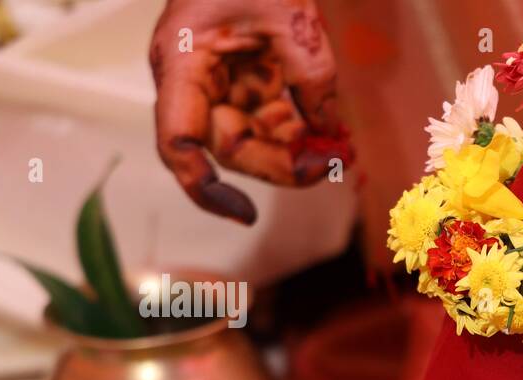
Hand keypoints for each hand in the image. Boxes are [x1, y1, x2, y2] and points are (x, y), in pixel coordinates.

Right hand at [149, 0, 345, 223]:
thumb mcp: (293, 21)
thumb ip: (313, 82)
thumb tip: (330, 138)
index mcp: (182, 65)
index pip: (178, 144)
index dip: (204, 188)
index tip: (243, 215)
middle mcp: (193, 82)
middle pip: (231, 149)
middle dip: (282, 165)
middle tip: (334, 164)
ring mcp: (219, 83)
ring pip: (256, 141)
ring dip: (298, 153)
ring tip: (343, 150)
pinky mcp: (246, 81)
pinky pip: (272, 122)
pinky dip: (303, 133)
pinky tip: (335, 138)